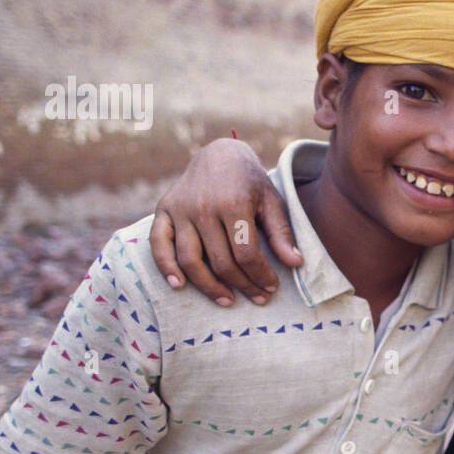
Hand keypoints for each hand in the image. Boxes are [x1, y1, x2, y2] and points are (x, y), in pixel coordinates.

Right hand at [149, 139, 301, 304]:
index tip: (271, 286)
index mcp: (233, 204)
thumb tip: (295, 263)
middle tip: (258, 297)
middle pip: (221, 262)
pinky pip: (158, 244)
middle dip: (242, 285)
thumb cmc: (249, 181)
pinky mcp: (164, 210)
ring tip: (227, 300)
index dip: (260, 275)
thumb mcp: (272, 200)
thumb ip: (281, 232)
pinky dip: (165, 267)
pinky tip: (179, 285)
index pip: (246, 254)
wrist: (219, 154)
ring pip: (190, 260)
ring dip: (208, 286)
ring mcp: (180, 209)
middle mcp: (203, 208)